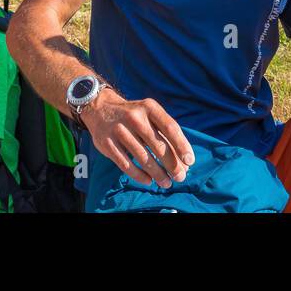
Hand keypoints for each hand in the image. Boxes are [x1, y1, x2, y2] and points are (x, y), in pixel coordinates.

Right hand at [81, 87, 195, 188]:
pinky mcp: (107, 143)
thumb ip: (165, 132)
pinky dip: (139, 175)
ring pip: (143, 158)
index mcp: (149, 107)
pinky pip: (126, 164)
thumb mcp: (149, 114)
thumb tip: (183, 160)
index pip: (170, 127)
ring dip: (157, 173)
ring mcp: (119, 130)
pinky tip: (148, 180)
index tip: (190, 161)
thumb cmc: (134, 115)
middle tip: (180, 177)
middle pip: (158, 145)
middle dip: (171, 164)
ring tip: (166, 183)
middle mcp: (134, 117)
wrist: (100, 108)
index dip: (181, 145)